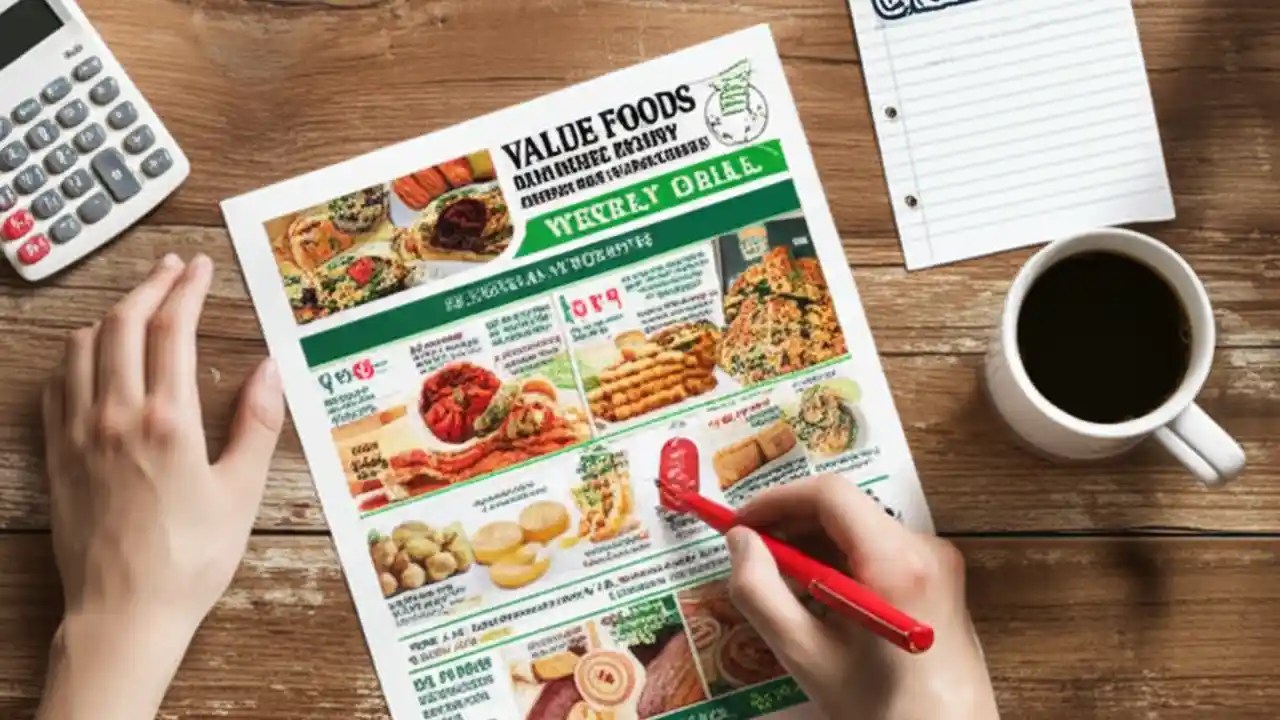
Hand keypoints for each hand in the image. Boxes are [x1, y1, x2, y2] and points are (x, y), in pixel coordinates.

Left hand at [37, 255, 285, 719]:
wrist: (124, 612)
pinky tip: (92, 356)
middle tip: (173, 271)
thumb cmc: (191, 558)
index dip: (188, 290)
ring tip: (137, 307)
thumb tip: (271, 369)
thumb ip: (256, 424)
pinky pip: (56, 384)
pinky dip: (75, 354)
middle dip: (150, 286)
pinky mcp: (56, 455)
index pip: (173, 329)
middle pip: (124, 323)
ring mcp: (79, 433)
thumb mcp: (241, 492)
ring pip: (82, 346)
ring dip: (110, 314)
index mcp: (169, 419)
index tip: (202, 269)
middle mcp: (117, 415)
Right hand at [725, 475, 998, 719]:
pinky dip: (841, 560)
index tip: (739, 525)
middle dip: (791, 522)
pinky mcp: (942, 580)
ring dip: (814, 543)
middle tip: (750, 552)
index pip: (829, 494)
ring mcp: (939, 562)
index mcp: (896, 561)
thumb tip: (739, 542)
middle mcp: (925, 548)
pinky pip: (881, 550)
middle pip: (846, 508)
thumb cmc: (880, 709)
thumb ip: (761, 593)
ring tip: (779, 580)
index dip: (776, 500)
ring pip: (861, 528)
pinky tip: (817, 596)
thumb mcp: (806, 656)